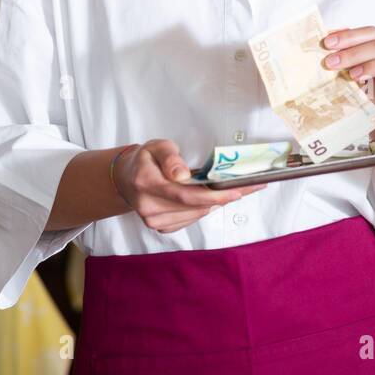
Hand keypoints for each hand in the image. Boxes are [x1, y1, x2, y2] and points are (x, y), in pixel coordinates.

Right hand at [113, 139, 264, 233]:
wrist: (127, 179)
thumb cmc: (146, 160)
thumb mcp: (157, 147)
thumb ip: (170, 158)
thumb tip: (182, 174)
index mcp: (146, 183)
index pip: (185, 195)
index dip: (214, 195)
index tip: (237, 191)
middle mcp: (147, 206)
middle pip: (194, 207)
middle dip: (223, 198)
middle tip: (247, 188)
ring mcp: (152, 220)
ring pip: (195, 215)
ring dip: (216, 204)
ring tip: (233, 191)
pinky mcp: (160, 227)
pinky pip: (189, 220)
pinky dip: (204, 210)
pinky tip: (211, 199)